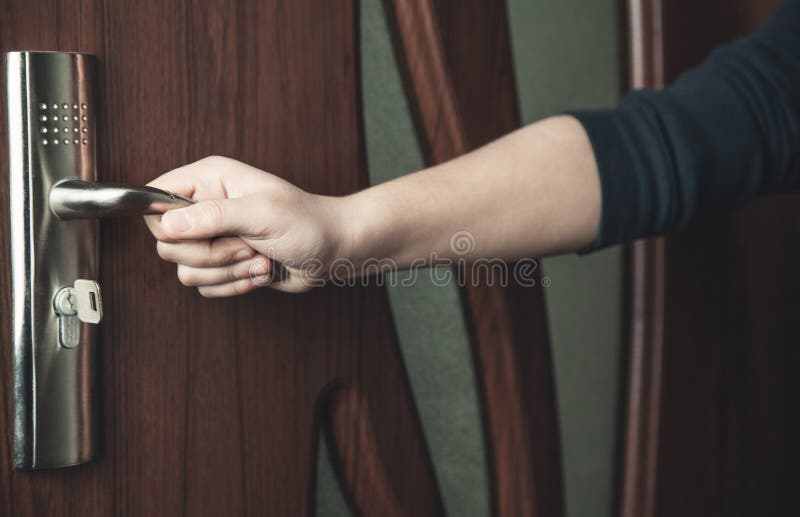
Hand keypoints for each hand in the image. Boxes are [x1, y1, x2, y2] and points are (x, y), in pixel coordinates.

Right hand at [145, 156, 351, 295]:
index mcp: (210, 180)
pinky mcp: (222, 265)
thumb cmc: (307, 223)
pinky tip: (261, 270)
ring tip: (259, 257)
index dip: (169, 222)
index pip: (156, 198)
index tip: (202, 232)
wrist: (333, 251)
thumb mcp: (262, 213)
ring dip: (228, 271)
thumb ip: (214, 216)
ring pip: (186, 269)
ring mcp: (213, 238)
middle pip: (167, 243)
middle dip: (210, 254)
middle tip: (246, 244)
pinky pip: (205, 286)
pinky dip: (235, 284)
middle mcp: (205, 207)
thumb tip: (169, 223)